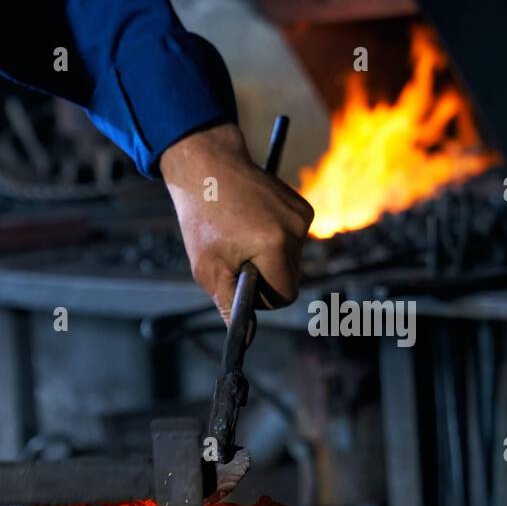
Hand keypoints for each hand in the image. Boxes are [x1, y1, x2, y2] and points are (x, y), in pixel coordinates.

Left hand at [161, 122, 313, 321]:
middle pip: (292, 280)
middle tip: (238, 258)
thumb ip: (230, 303)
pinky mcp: (303, 207)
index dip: (264, 297)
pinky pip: (295, 241)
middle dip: (268, 278)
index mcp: (274, 246)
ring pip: (293, 261)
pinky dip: (277, 240)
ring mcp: (302, 216)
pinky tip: (255, 224)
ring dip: (271, 258)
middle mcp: (295, 230)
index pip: (285, 296)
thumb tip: (244, 338)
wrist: (209, 166)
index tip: (243, 282)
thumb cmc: (203, 218)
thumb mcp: (208, 268)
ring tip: (243, 236)